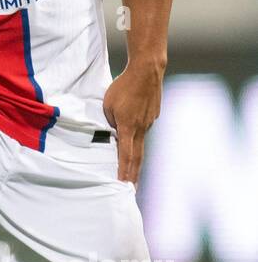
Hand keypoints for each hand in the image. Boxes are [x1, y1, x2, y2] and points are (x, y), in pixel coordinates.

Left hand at [102, 61, 164, 183]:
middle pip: (137, 157)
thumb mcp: (108, 105)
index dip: (124, 172)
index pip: (126, 156)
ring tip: (131, 170)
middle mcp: (142, 128)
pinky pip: (144, 128)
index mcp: (129, 128)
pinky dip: (138, 137)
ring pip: (140, 142)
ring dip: (135, 156)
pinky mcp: (154, 114)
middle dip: (134, 175)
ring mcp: (150, 122)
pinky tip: (135, 135)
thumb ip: (110, 121)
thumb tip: (114, 132)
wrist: (147, 71)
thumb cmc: (123, 86)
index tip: (124, 186)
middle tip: (132, 190)